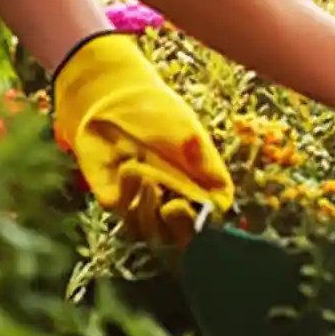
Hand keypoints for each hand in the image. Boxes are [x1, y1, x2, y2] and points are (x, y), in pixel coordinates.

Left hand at [53, 32, 233, 242]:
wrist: (112, 99)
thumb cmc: (157, 111)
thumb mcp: (186, 131)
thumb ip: (202, 163)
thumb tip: (221, 199)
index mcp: (201, 185)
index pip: (213, 217)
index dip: (209, 222)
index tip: (200, 208)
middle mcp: (176, 199)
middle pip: (184, 236)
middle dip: (180, 228)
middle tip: (174, 207)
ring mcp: (144, 204)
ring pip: (152, 233)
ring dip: (150, 211)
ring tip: (148, 177)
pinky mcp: (117, 201)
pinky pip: (125, 214)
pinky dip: (130, 195)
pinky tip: (131, 168)